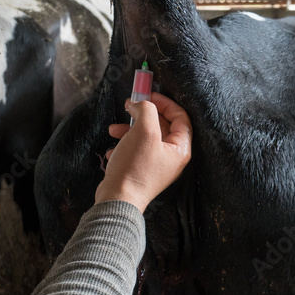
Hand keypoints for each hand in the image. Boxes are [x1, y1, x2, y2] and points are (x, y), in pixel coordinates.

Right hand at [95, 92, 191, 212]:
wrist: (118, 199)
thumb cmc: (135, 167)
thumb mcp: (144, 130)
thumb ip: (146, 110)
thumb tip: (140, 104)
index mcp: (180, 149)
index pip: (181, 117)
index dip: (165, 102)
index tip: (148, 95)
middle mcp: (171, 159)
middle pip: (162, 126)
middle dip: (143, 114)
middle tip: (129, 106)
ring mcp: (157, 167)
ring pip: (145, 138)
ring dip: (129, 129)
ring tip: (113, 129)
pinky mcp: (142, 173)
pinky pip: (135, 152)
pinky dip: (124, 146)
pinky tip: (113, 150)